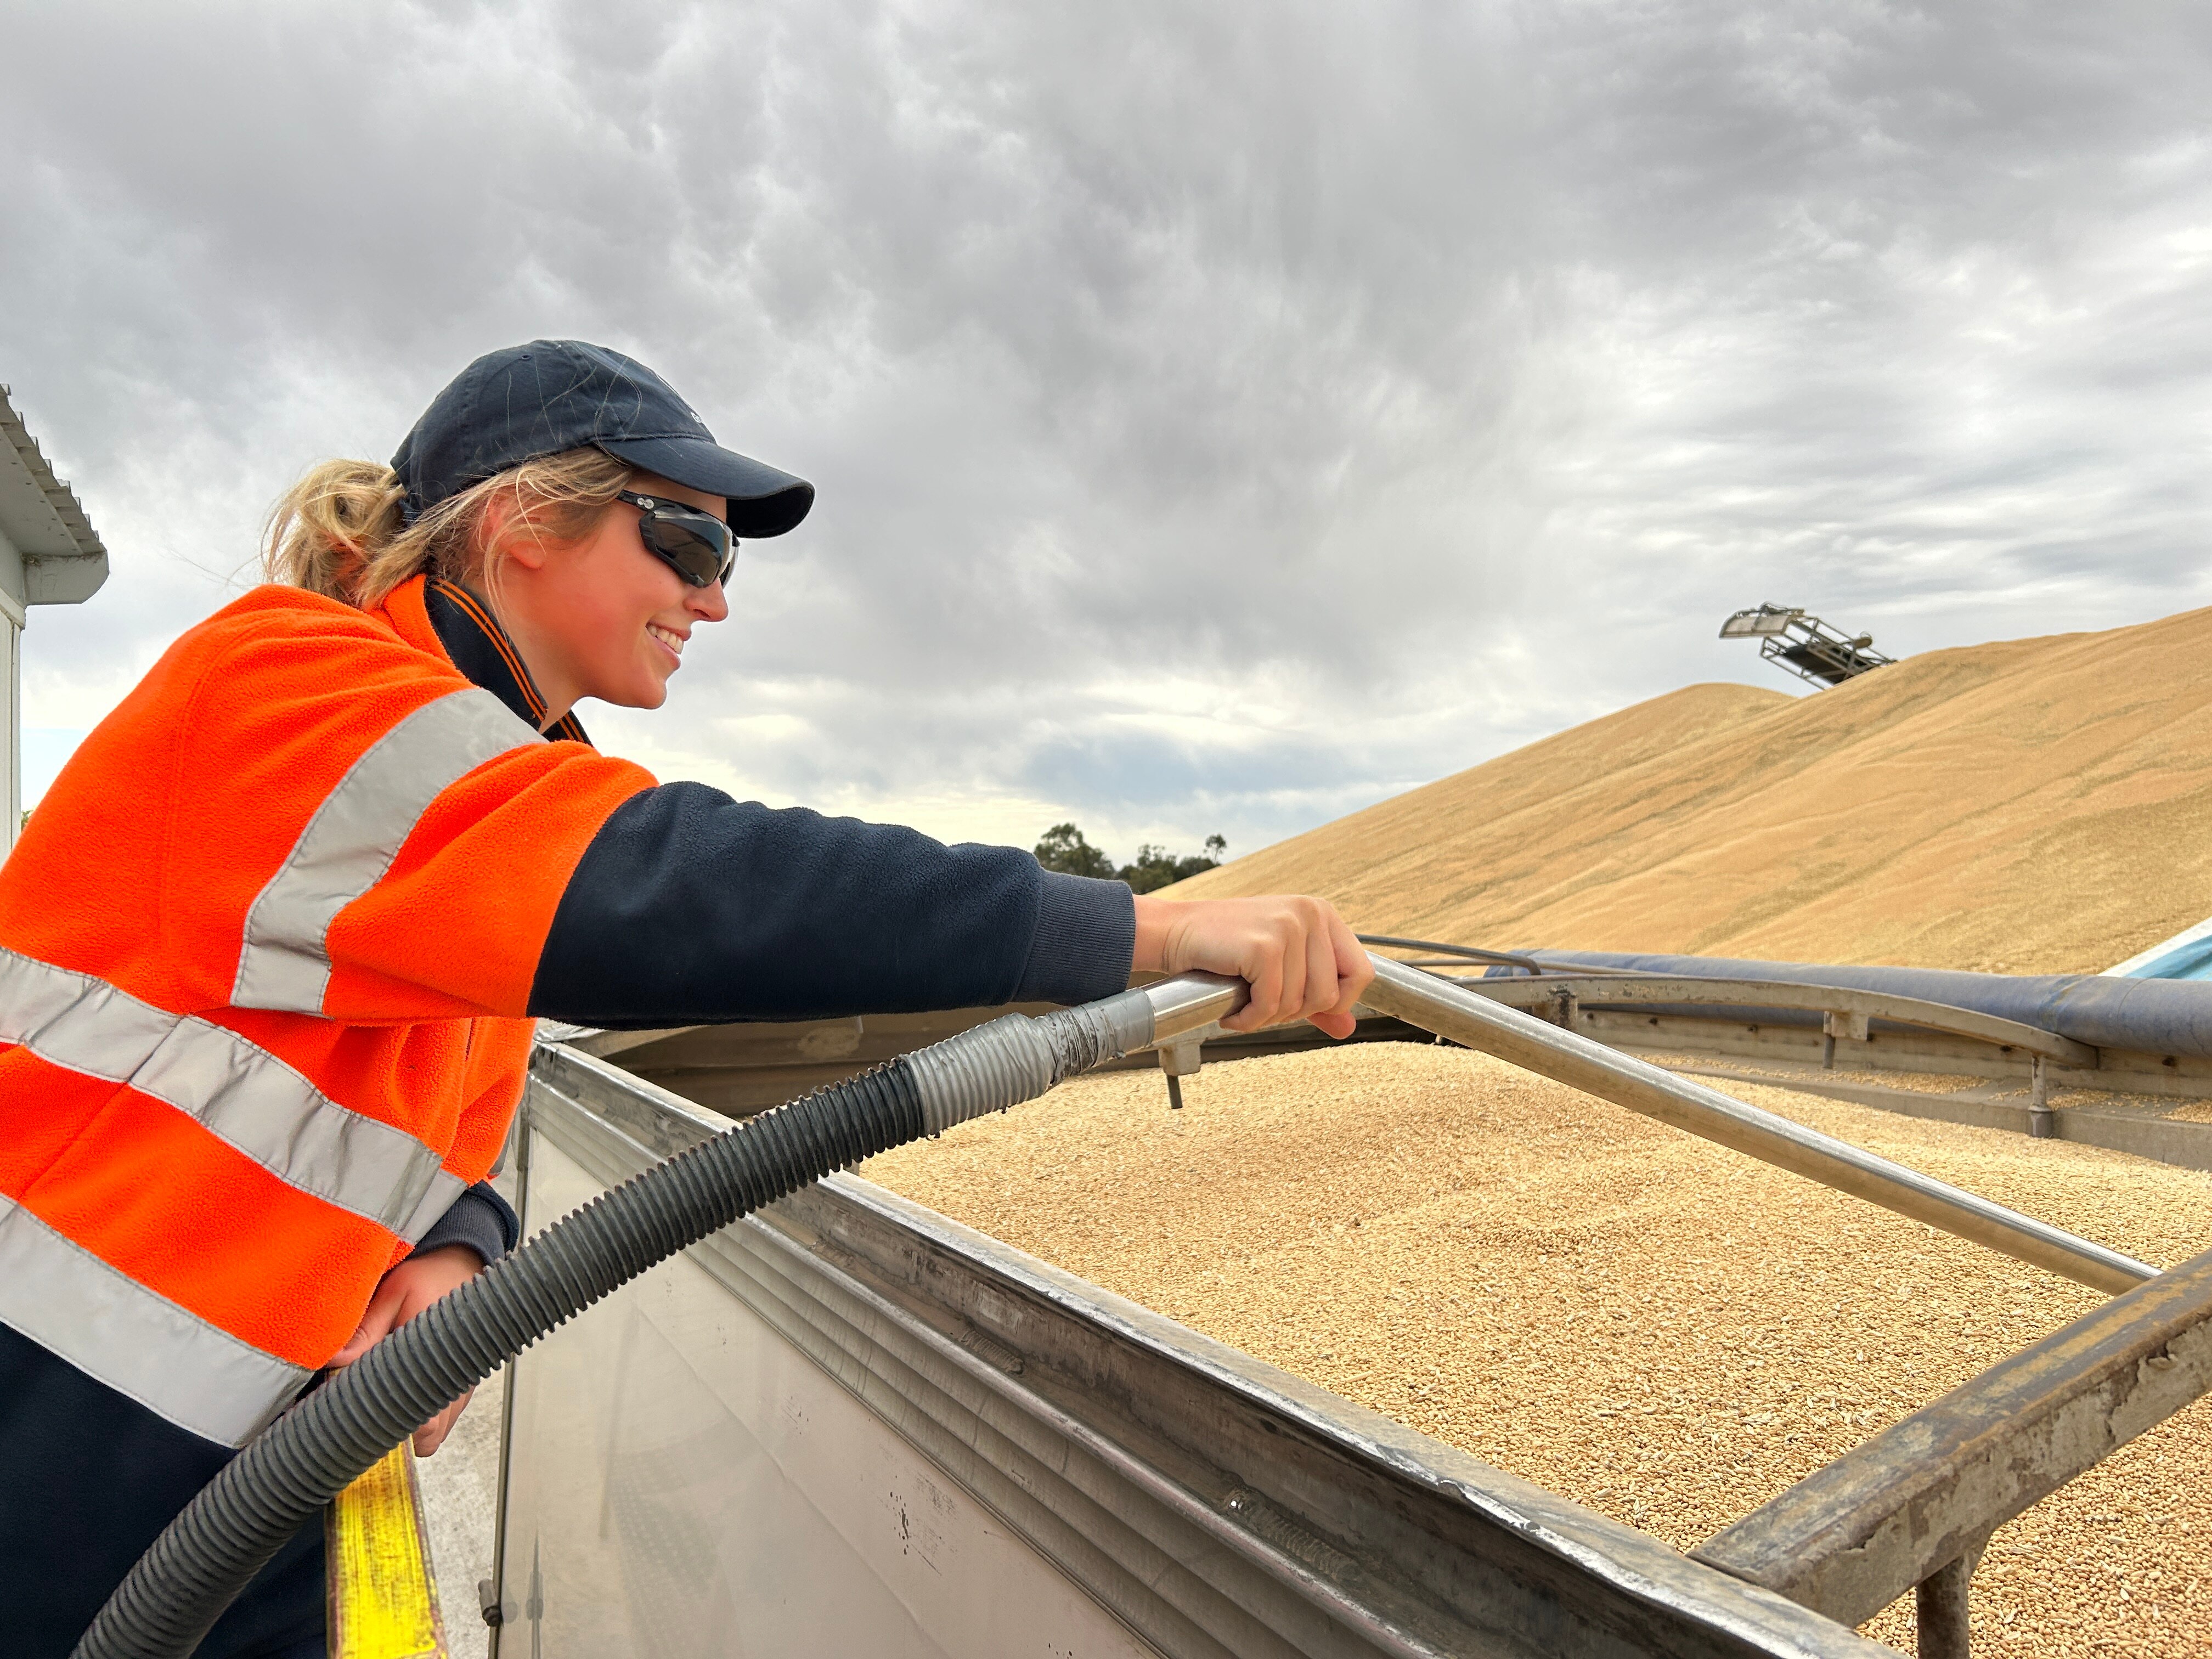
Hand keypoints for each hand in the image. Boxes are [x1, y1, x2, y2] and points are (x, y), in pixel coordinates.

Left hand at [330, 1244, 484, 1455]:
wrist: (464, 1262)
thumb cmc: (431, 1275)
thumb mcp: (393, 1292)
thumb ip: (366, 1329)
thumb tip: (335, 1361)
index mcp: (435, 1357)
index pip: (423, 1421)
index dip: (396, 1434)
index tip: (369, 1429)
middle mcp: (454, 1376)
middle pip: (432, 1435)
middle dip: (402, 1438)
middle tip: (372, 1423)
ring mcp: (462, 1380)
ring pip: (441, 1428)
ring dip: (416, 1428)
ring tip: (385, 1410)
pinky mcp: (463, 1379)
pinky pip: (447, 1413)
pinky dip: (427, 1414)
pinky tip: (405, 1398)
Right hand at [1132, 894, 1372, 1037]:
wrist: (1176, 931)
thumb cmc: (1228, 948)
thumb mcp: (1281, 966)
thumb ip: (1317, 996)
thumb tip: (1348, 1029)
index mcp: (1322, 914)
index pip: (1362, 973)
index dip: (1336, 1002)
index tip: (1302, 1004)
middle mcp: (1310, 914)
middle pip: (1331, 995)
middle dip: (1294, 1013)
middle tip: (1262, 1003)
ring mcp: (1288, 927)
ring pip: (1300, 1004)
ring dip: (1267, 1017)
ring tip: (1244, 1002)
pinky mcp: (1263, 946)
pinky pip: (1270, 1005)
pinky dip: (1248, 1019)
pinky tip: (1233, 1010)